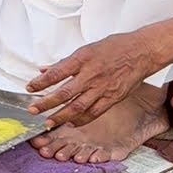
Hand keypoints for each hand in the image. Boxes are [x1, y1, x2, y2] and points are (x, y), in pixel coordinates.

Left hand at [26, 32, 158, 127]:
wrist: (142, 52)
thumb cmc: (115, 48)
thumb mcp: (86, 49)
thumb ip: (64, 63)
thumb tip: (44, 70)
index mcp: (82, 60)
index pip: (56, 73)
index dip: (41, 82)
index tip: (30, 88)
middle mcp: (91, 75)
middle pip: (64, 93)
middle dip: (46, 103)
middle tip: (33, 109)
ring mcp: (102, 88)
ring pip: (78, 106)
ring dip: (61, 116)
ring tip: (48, 122)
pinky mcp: (113, 98)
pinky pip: (94, 112)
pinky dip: (81, 120)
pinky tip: (71, 124)